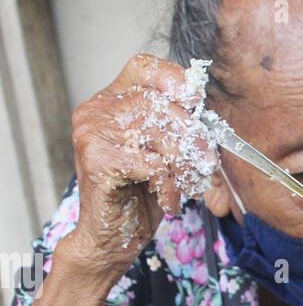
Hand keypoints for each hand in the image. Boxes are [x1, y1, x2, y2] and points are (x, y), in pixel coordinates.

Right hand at [63, 53, 214, 289]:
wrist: (110, 238)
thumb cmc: (138, 195)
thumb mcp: (160, 152)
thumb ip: (172, 124)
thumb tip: (204, 104)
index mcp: (109, 101)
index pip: (143, 67)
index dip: (173, 77)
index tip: (197, 100)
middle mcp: (95, 111)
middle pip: (158, 102)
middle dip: (191, 133)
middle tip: (206, 160)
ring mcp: (92, 134)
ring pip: (158, 132)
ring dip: (183, 162)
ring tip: (186, 183)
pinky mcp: (98, 161)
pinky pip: (153, 164)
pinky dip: (169, 185)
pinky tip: (168, 199)